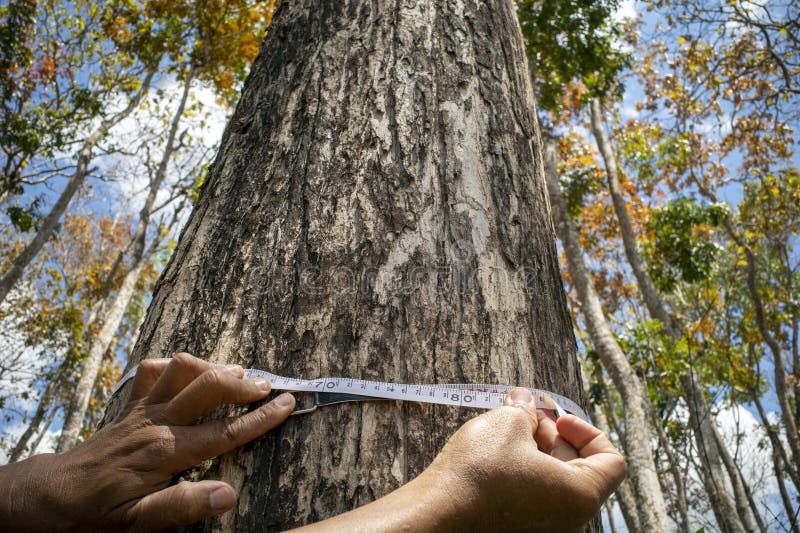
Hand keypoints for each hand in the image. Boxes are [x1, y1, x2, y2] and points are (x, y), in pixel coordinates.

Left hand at [0, 352, 295, 531]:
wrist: (49, 496)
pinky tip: (191, 373)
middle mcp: (156, 422)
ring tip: (240, 374)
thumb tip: (227, 494)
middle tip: (270, 388)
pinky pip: (153, 370)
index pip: (224, 430)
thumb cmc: (94, 514)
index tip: (288, 404)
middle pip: (208, 386)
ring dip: (214, 367)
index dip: (260, 418)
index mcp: (165, 452)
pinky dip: (175, 365)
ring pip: (182, 368)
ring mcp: (142, 409)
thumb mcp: (135, 525)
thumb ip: (181, 507)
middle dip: (244, 383)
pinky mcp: (131, 406)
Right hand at [429, 388, 626, 531]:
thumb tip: (524, 400)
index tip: (557, 419)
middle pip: (580, 470)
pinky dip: (526, 471)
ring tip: (509, 427)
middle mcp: (570, 521)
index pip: (612, 462)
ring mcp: (545, 529)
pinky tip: (500, 450)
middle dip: (554, 436)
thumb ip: (527, 410)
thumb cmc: (479, 470)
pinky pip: (536, 496)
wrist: (438, 511)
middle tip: (527, 414)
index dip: (587, 431)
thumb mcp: (509, 423)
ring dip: (538, 450)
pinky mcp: (521, 529)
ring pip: (555, 483)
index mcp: (581, 497)